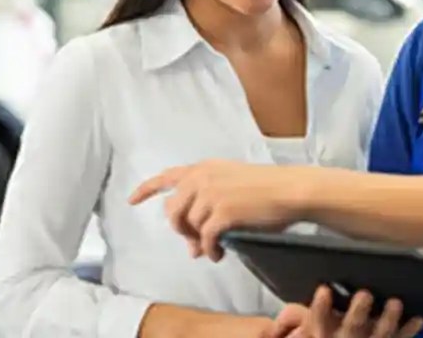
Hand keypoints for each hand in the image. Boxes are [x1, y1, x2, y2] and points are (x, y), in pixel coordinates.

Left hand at [129, 160, 313, 259]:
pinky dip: (210, 250)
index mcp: (204, 168)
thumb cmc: (268, 190)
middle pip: (173, 211)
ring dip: (199, 243)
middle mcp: (202, 177)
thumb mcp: (232, 186)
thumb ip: (208, 207)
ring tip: (214, 248)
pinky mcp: (222, 212)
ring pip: (189, 227)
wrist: (291, 190)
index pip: (167, 176)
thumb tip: (192, 246)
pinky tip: (220, 253)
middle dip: (181, 231)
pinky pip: (205, 239)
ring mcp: (211, 194)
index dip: (146, 189)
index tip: (132, 200)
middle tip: (194, 244)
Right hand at [264, 286, 422, 337]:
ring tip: (396, 302)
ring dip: (389, 320)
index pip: (318, 322)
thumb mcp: (313, 330)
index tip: (325, 289)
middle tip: (366, 294)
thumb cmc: (329, 336)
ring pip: (379, 336)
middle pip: (352, 329)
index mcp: (322, 336)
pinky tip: (418, 318)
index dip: (320, 308)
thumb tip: (314, 290)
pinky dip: (409, 330)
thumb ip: (310, 316)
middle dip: (359, 312)